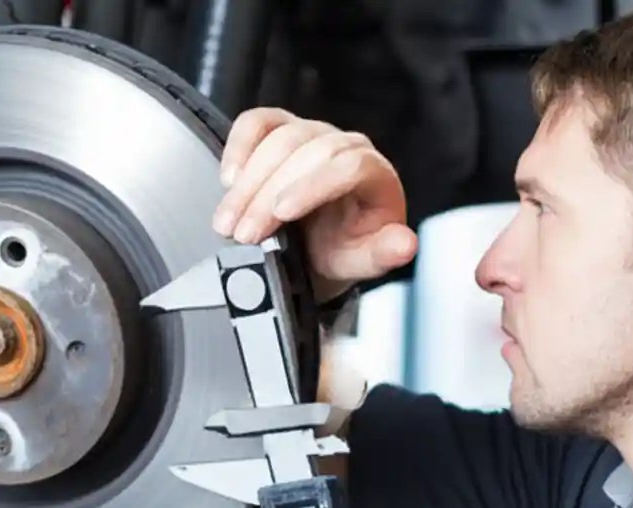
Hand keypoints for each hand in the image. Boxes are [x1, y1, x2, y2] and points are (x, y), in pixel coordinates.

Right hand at [213, 108, 417, 301]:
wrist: (314, 246)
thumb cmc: (339, 249)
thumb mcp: (359, 260)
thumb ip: (381, 254)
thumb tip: (405, 245)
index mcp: (375, 175)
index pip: (350, 165)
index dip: (314, 184)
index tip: (282, 212)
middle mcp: (345, 146)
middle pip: (307, 151)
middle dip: (268, 194)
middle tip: (244, 233)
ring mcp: (311, 133)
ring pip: (279, 139)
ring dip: (247, 183)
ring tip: (228, 223)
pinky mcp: (280, 129)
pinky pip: (258, 122)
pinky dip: (239, 147)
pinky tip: (228, 179)